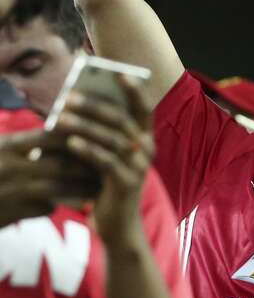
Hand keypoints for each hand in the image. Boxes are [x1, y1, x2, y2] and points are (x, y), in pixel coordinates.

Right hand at [0, 129, 95, 226]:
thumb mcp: (1, 152)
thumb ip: (24, 146)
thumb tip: (61, 132)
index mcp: (6, 147)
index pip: (50, 137)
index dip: (77, 136)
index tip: (98, 135)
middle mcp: (8, 169)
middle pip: (59, 166)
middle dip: (86, 166)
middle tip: (109, 164)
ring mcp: (8, 194)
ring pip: (56, 190)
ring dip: (79, 188)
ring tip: (99, 186)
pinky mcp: (8, 215)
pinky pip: (42, 208)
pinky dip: (58, 204)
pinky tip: (75, 202)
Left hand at [53, 76, 154, 246]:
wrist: (119, 224)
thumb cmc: (107, 183)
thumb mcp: (109, 154)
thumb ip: (101, 133)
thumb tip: (75, 106)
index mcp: (145, 137)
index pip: (144, 108)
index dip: (134, 90)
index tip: (119, 73)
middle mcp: (147, 149)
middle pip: (122, 120)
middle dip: (95, 106)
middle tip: (70, 96)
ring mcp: (140, 166)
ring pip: (112, 139)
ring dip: (85, 126)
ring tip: (61, 118)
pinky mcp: (127, 183)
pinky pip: (106, 162)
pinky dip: (88, 150)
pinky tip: (70, 142)